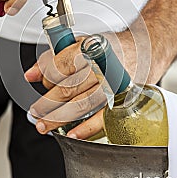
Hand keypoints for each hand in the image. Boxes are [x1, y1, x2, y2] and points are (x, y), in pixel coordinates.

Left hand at [24, 31, 141, 138]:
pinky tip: (71, 134)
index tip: (39, 81)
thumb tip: (31, 74)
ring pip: (81, 104)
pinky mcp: (122, 98)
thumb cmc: (110, 47)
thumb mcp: (80, 43)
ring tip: (44, 125)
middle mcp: (102, 66)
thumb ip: (53, 57)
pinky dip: (86, 128)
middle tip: (35, 112)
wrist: (145, 48)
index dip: (46, 77)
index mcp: (90, 47)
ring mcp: (113, 84)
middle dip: (47, 103)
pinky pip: (103, 116)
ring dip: (59, 118)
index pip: (60, 65)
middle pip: (68, 88)